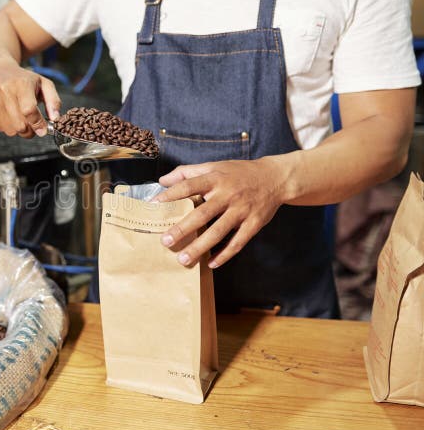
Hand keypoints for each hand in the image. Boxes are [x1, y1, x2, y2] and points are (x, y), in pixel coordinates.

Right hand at [0, 58, 60, 138]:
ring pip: (10, 130)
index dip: (38, 124)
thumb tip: (55, 118)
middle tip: (33, 124)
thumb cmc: (22, 78)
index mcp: (21, 84)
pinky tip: (9, 114)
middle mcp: (4, 91)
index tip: (43, 130)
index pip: (29, 111)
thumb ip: (53, 100)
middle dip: (30, 130)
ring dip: (19, 129)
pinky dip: (8, 126)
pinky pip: (0, 129)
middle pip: (20, 125)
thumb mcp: (43, 83)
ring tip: (20, 116)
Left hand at [155, 158, 289, 268]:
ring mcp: (242, 210)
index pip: (189, 186)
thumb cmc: (239, 172)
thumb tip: (162, 181)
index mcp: (215, 179)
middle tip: (166, 241)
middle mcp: (228, 195)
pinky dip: (224, 254)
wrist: (275, 178)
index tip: (154, 205)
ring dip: (200, 247)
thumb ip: (187, 172)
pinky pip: (238, 242)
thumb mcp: (214, 166)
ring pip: (218, 232)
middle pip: (202, 214)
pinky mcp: (254, 223)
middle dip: (182, 229)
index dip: (171, 195)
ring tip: (183, 259)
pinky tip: (210, 263)